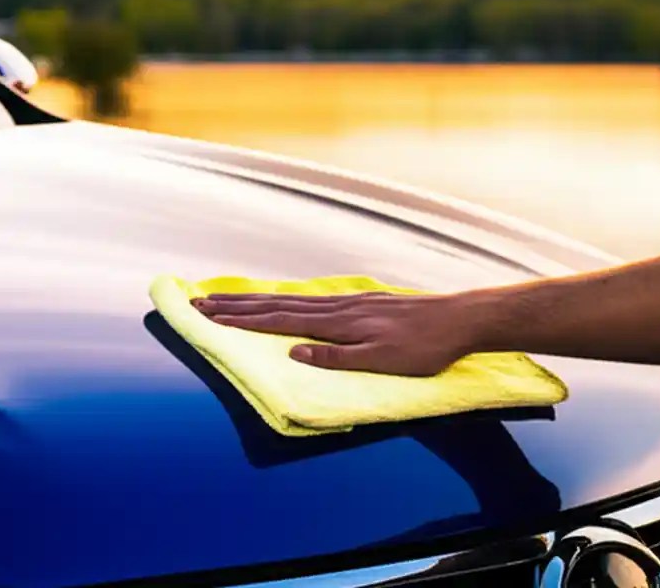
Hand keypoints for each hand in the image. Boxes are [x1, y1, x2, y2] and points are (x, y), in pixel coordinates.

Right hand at [191, 291, 487, 375]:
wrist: (461, 319)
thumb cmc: (425, 348)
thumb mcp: (383, 361)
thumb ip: (336, 358)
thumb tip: (293, 352)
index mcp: (337, 324)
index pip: (277, 320)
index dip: (240, 319)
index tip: (206, 314)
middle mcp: (336, 307)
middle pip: (275, 305)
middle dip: (234, 305)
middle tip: (198, 301)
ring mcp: (347, 301)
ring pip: (289, 299)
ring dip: (254, 300)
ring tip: (225, 298)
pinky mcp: (359, 300)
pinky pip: (309, 298)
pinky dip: (282, 297)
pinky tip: (277, 298)